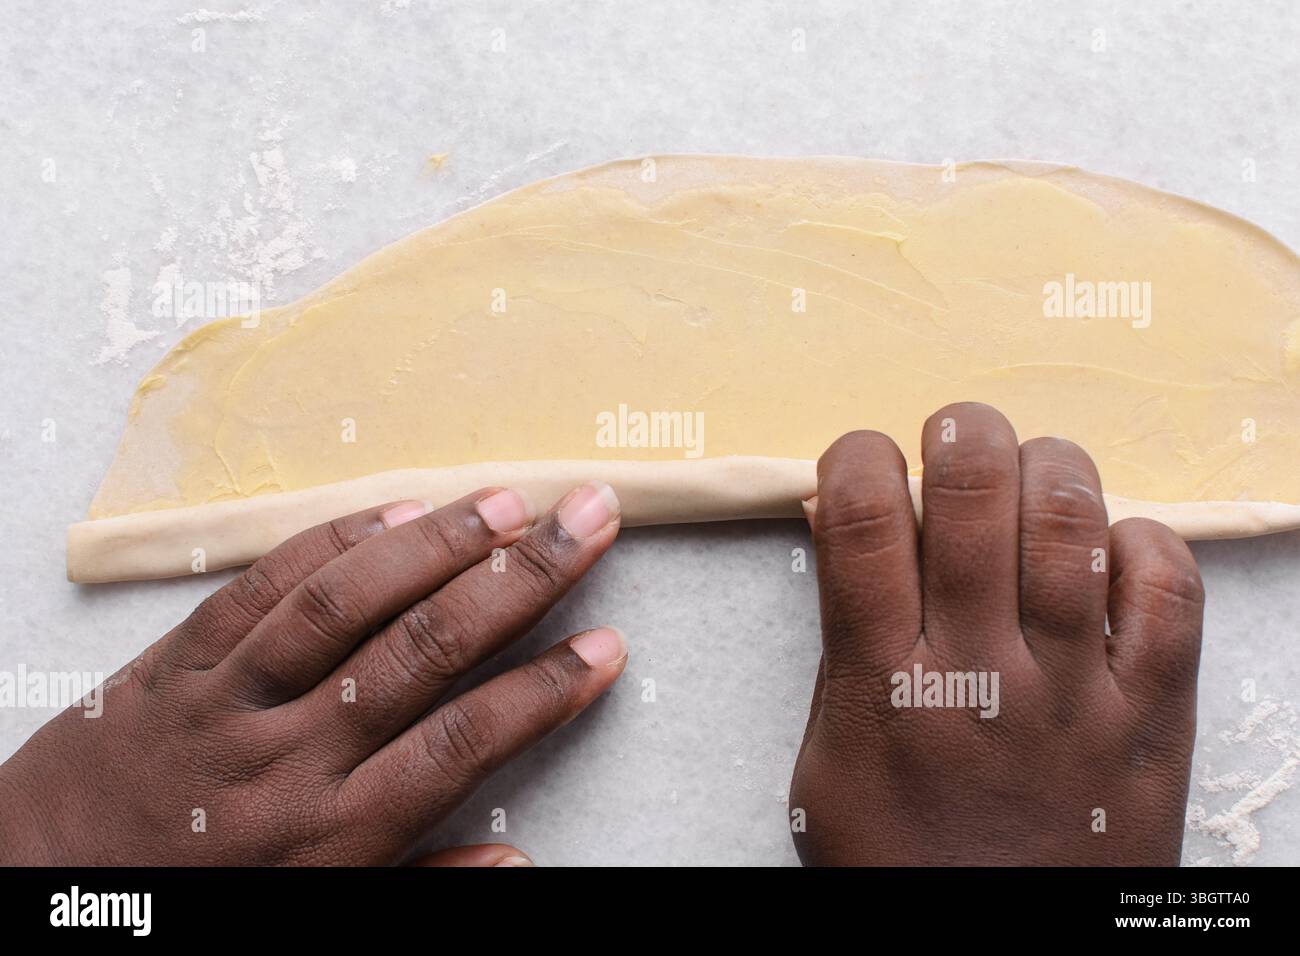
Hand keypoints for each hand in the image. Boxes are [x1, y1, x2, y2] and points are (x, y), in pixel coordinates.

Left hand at [0, 482, 625, 864]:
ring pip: (343, 603)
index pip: (461, 744)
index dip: (543, 689)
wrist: (41, 884)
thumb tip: (521, 863)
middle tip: (586, 522)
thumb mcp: (318, 918)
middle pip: (420, 652)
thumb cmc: (199, 901)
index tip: (607, 645)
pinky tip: (397, 512)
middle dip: (518, 581)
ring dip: (435, 544)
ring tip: (508, 502)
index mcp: (329, 837)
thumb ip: (423, 889)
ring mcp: (227, 698)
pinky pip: (260, 586)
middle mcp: (286, 758)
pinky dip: (333, 541)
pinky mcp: (178, 658)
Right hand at [792, 403, 1203, 864]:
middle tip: (957, 434)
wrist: (997, 952)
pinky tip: (1112, 546)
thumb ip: (837, 643)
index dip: (862, 458)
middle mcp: (980, 673)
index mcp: (884, 684)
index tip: (868, 460)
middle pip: (977, 496)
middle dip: (962, 432)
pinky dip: (1145, 543)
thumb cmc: (899, 858)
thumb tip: (840, 523)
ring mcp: (1075, 692)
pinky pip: (1170, 595)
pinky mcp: (1152, 716)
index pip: (866, 522)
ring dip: (1049, 466)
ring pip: (1072, 525)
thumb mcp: (829, 759)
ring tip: (1032, 472)